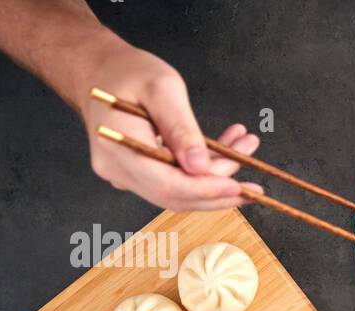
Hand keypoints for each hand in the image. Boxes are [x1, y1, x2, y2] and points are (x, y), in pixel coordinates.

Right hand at [77, 39, 262, 210]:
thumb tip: (199, 167)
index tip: (239, 188)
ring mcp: (127, 174)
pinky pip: (175, 180)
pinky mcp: (138, 173)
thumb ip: (181, 128)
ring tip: (245, 147)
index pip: (167, 185)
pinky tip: (226, 148)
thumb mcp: (162, 89)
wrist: (100, 70)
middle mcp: (119, 169)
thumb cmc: (127, 72)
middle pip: (176, 195)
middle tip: (254, 178)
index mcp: (118, 148)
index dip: (206, 190)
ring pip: (180, 190)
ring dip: (217, 176)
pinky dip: (203, 169)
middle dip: (219, 188)